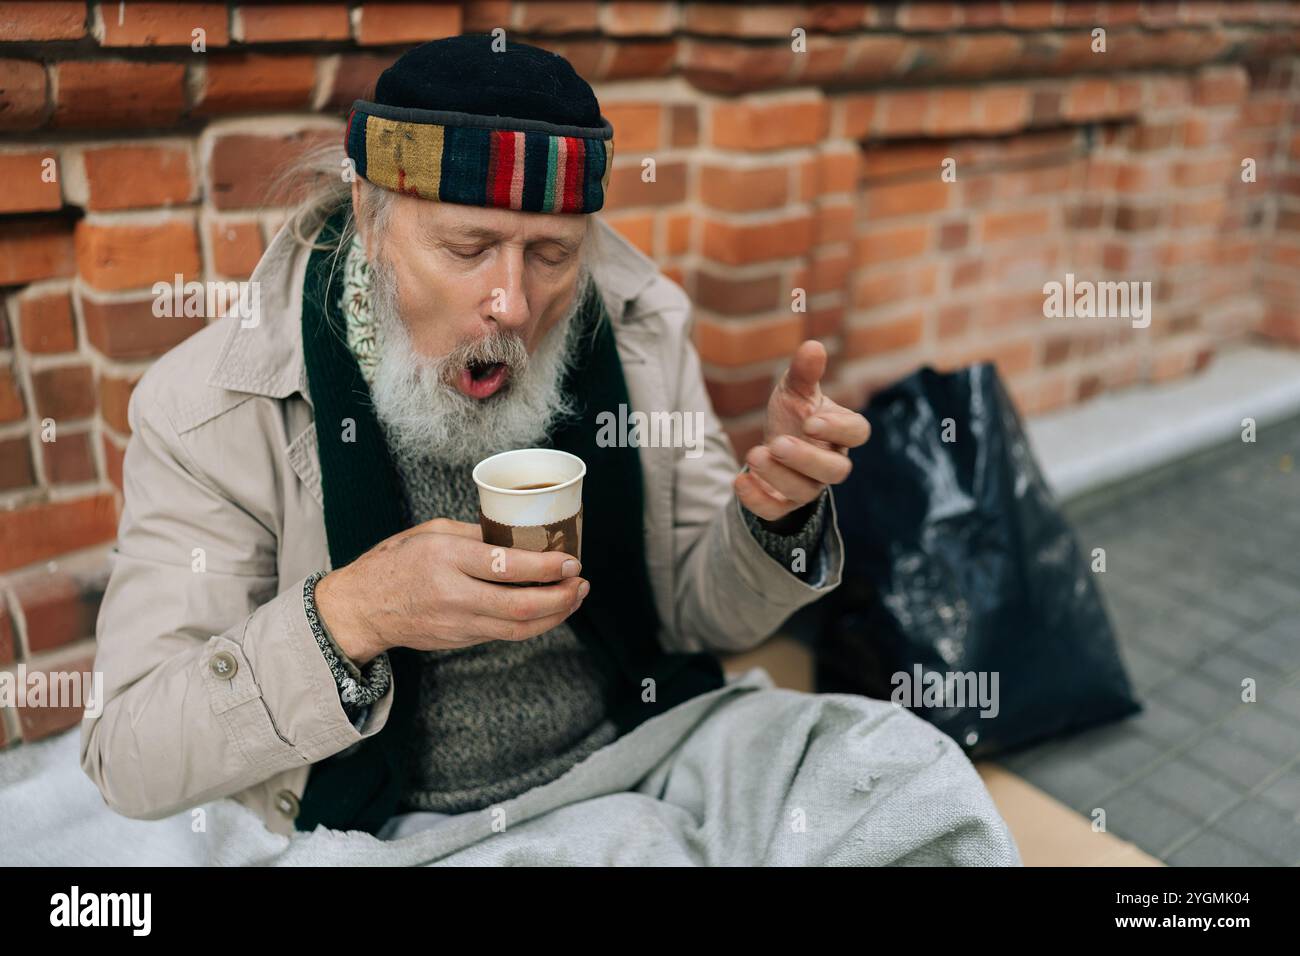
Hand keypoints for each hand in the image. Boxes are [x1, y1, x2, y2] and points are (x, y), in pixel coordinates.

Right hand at [313, 518, 587, 664]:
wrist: (361, 608)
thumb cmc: (395, 562)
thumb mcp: (431, 532)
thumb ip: (475, 534)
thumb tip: (520, 537)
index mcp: (446, 558)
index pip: (507, 566)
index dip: (546, 567)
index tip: (570, 560)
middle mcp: (454, 594)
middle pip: (519, 606)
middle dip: (560, 597)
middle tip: (582, 582)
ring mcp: (457, 623)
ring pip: (518, 628)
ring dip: (555, 615)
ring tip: (575, 596)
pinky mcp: (461, 640)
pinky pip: (506, 634)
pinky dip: (534, 623)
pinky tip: (549, 609)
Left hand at [734, 340, 870, 523]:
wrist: (771, 449)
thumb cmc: (792, 416)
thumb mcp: (794, 391)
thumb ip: (804, 373)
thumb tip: (813, 346)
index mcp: (840, 433)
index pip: (856, 433)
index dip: (838, 429)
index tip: (811, 421)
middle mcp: (830, 463)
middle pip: (836, 471)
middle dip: (807, 458)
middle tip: (778, 443)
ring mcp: (808, 487)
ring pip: (805, 491)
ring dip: (779, 475)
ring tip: (755, 454)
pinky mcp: (782, 504)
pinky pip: (775, 510)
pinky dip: (757, 499)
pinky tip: (739, 480)